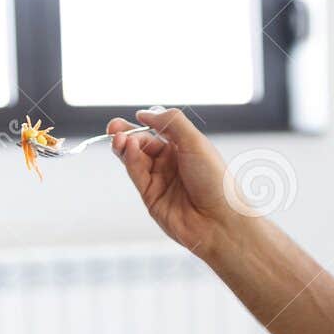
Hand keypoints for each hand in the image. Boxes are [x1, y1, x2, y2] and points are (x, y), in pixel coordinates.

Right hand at [108, 107, 244, 258]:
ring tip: (118, 138)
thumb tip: (144, 114)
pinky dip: (130, 160)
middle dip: (127, 134)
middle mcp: (172, 163)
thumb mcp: (195, 141)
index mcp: (185, 147)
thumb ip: (170, 123)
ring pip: (135, 158)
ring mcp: (160, 180)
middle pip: (142, 143)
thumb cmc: (215, 180)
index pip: (158, 129)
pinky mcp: (150, 197)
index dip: (144, 123)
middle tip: (114, 128)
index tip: (134, 117)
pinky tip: (129, 149)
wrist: (219, 220)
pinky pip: (136, 174)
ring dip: (125, 146)